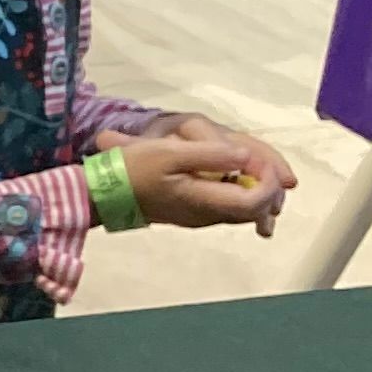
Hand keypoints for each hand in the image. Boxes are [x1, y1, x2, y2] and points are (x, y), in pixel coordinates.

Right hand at [120, 125, 297, 233]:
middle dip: (270, 184)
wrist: (101, 194)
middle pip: (258, 209)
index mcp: (205, 201)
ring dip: (258, 189)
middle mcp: (209, 215)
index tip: (255, 157)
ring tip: (255, 165)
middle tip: (265, 160)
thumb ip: (212, 155)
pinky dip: (243, 193)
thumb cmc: (133, 170)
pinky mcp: (193, 214)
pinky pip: (230, 208)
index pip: (256, 200)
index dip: (268, 178)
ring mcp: (201, 218)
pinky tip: (237, 176)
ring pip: (247, 211)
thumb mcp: (170, 153)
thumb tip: (247, 155)